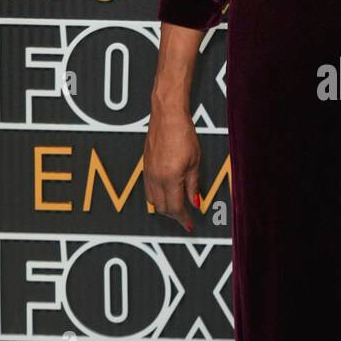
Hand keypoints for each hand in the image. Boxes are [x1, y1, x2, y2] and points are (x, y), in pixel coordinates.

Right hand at [143, 103, 200, 231]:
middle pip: (162, 208)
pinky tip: (167, 193)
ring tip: (178, 206)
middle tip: (186, 216)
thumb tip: (195, 202)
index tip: (190, 224)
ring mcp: (148, 173)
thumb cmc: (182, 134)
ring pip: (153, 201)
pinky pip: (148, 190)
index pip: (176, 208)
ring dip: (165, 207)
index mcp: (170, 178)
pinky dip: (157, 197)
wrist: (167, 117)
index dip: (183, 219)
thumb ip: (193, 185)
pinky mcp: (145, 167)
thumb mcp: (195, 162)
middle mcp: (156, 178)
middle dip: (175, 215)